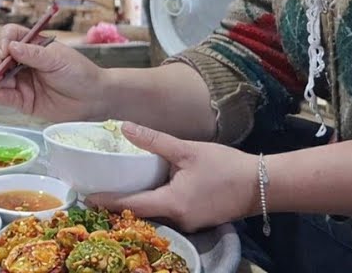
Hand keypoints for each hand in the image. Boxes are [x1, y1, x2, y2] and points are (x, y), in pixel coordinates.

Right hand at [0, 23, 107, 121]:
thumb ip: (33, 54)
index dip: (4, 41)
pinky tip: (2, 94)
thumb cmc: (79, 73)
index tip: (6, 50)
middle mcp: (24, 62)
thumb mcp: (57, 59)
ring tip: (2, 81)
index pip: (10, 36)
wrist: (94, 99)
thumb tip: (10, 46)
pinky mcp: (23, 101)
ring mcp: (22, 81)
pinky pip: (5, 97)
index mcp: (33, 46)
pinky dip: (0, 95)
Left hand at [86, 122, 258, 232]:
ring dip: (138, 205)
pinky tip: (148, 191)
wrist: (265, 185)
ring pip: (156, 215)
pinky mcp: (198, 220)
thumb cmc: (226, 166)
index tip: (86, 198)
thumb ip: (155, 141)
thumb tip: (124, 127)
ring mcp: (190, 223)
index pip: (132, 205)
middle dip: (120, 205)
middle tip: (97, 192)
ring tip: (117, 190)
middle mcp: (178, 219)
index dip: (108, 201)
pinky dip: (156, 204)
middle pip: (142, 214)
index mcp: (173, 203)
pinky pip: (170, 214)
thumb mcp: (188, 150)